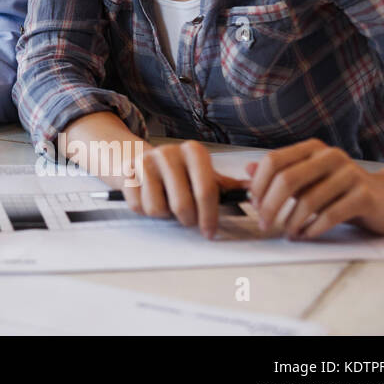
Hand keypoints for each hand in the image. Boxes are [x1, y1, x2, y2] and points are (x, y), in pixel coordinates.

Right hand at [122, 140, 248, 238]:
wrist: (134, 157)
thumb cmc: (176, 171)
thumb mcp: (203, 174)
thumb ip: (229, 185)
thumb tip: (256, 193)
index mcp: (194, 152)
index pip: (207, 191)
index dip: (210, 217)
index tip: (210, 232)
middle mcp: (170, 152)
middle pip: (183, 205)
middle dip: (186, 219)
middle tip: (185, 217)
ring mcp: (146, 161)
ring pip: (158, 208)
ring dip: (163, 214)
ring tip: (165, 202)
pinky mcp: (127, 171)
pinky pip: (138, 206)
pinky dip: (144, 209)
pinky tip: (148, 196)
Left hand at [246, 139, 383, 238]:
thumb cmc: (341, 190)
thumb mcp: (309, 179)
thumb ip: (281, 174)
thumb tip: (247, 171)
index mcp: (312, 148)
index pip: (273, 161)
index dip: (258, 184)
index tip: (252, 203)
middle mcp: (330, 156)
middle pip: (287, 179)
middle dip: (269, 205)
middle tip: (263, 224)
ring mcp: (350, 174)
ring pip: (308, 200)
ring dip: (292, 222)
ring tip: (288, 233)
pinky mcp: (364, 195)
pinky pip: (330, 214)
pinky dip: (313, 228)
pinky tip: (305, 235)